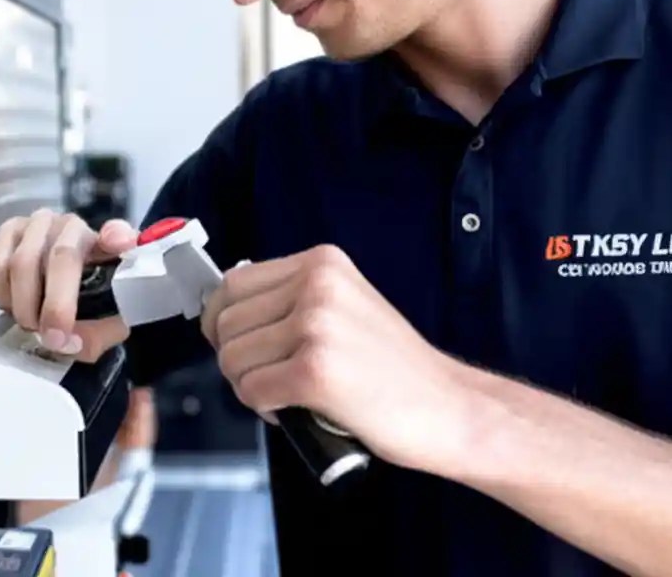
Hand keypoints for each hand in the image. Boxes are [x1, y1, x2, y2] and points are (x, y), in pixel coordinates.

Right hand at [0, 209, 135, 360]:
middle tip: (52, 339)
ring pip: (22, 262)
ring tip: (32, 325)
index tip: (120, 246)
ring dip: (24, 304)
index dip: (117, 237)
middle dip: (55, 305)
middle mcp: (73, 226)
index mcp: (109, 243)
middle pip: (62, 256)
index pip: (117, 233)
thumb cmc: (89, 302)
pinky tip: (15, 308)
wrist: (63, 292)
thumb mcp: (104, 324)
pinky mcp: (10, 231)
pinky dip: (2, 294)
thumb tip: (69, 343)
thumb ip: (96, 336)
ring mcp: (39, 224)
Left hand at [201, 244, 463, 471]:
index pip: (231, 284)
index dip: (224, 322)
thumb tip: (223, 311)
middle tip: (272, 378)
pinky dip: (266, 409)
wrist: (448, 407)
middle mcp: (316, 285)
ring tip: (292, 394)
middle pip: (224, 322)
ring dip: (251, 386)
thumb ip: (291, 298)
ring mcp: (316, 326)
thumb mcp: (344, 305)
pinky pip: (251, 391)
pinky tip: (299, 410)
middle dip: (236, 359)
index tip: (242, 345)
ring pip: (232, 359)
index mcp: (322, 262)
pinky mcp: (315, 372)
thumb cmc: (394, 368)